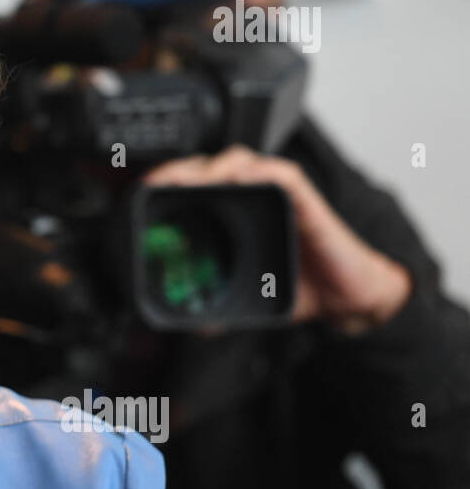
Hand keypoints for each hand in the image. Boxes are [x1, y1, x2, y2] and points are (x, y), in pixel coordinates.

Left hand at [143, 145, 412, 333]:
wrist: (347, 297)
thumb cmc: (300, 286)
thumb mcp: (248, 297)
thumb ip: (218, 305)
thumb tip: (189, 326)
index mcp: (233, 213)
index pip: (193, 183)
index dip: (167, 181)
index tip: (141, 192)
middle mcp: (253, 196)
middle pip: (208, 166)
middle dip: (178, 170)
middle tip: (156, 184)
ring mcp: (278, 194)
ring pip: (238, 162)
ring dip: (210, 168)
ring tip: (186, 181)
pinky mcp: (305, 199)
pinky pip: (281, 175)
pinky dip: (259, 172)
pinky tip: (238, 177)